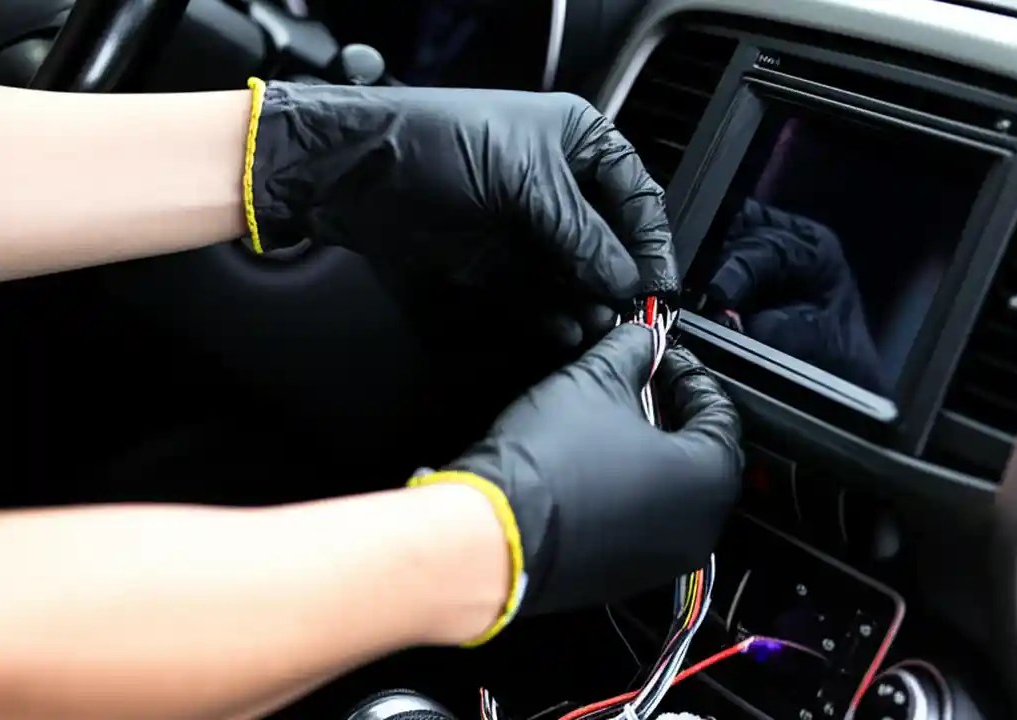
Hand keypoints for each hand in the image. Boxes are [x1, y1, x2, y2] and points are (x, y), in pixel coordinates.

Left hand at [245, 81, 676, 306]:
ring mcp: (525, 228)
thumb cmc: (436, 144)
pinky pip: (536, 297)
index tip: (661, 282)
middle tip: (631, 312)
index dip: (652, 239)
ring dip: (589, 302)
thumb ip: (581, 234)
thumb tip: (623, 278)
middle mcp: (556, 186)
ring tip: (599, 326)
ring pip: (575, 276)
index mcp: (575, 143)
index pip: (635, 194)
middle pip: (609, 242)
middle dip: (620, 278)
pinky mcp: (495, 265)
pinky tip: (565, 330)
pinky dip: (552, 316)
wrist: (356, 173)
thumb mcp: (526, 180)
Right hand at [410, 324, 742, 641]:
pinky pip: (647, 522)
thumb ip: (631, 350)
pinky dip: (633, 489)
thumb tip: (642, 339)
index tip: (658, 354)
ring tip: (614, 419)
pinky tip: (597, 463)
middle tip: (639, 382)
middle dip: (672, 410)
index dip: (687, 372)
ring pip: (675, 489)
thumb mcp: (594, 380)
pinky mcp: (629, 576)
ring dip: (652, 450)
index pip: (719, 410)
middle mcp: (701, 526)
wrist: (491, 536)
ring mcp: (667, 558)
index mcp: (709, 476)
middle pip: (701, 452)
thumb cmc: (550, 458)